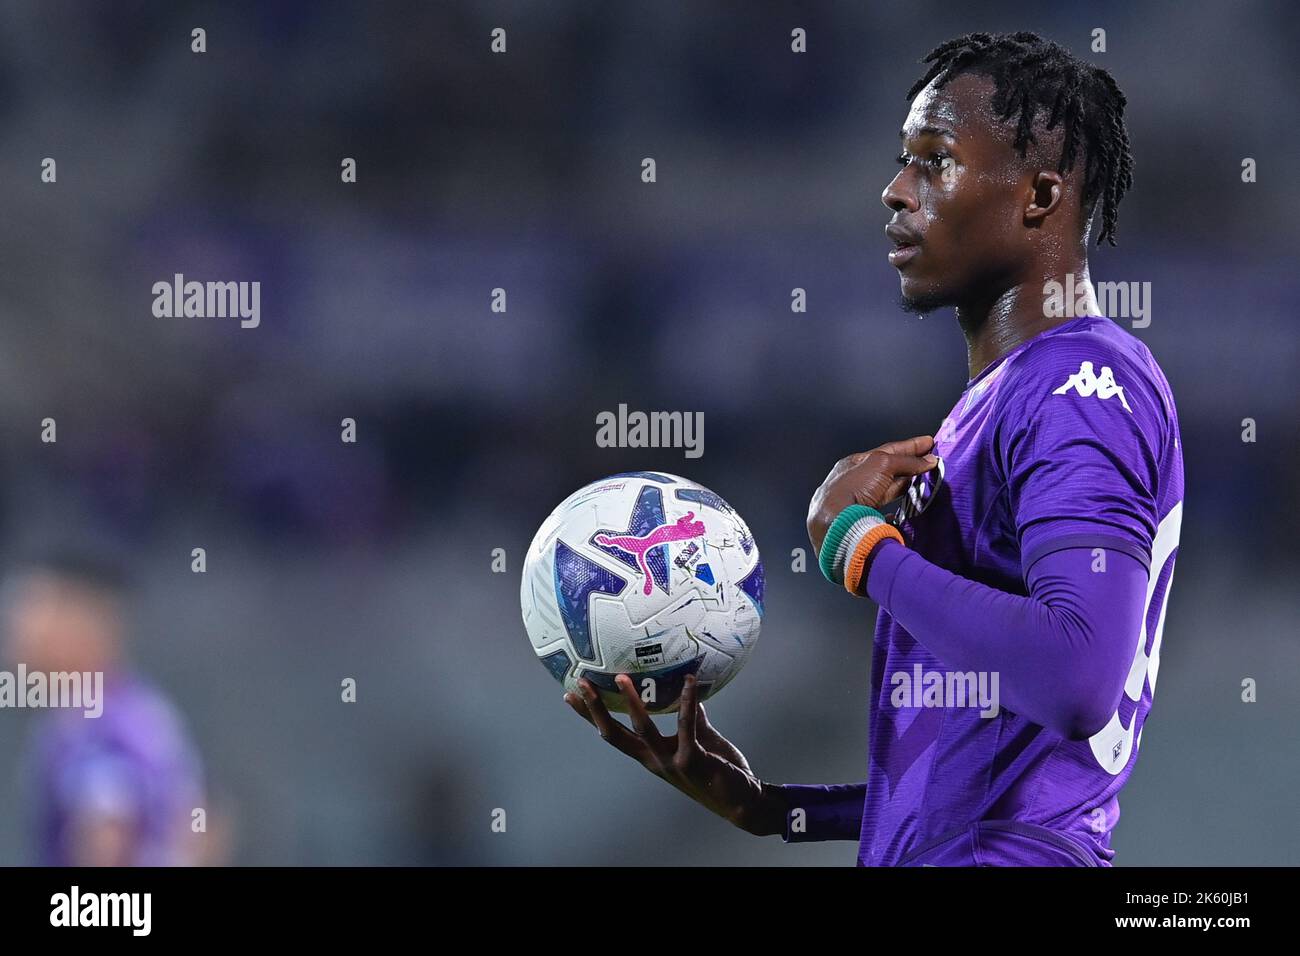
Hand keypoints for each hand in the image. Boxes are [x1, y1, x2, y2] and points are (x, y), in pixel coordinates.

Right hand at [564, 673, 785, 835]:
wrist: (741, 800)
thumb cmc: (718, 771)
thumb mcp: (699, 740)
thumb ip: (692, 718)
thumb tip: (687, 690)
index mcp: (650, 756)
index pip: (613, 734)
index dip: (590, 716)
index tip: (570, 696)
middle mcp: (653, 760)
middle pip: (614, 734)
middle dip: (596, 709)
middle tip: (581, 683)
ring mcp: (670, 761)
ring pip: (642, 729)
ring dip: (631, 702)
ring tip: (621, 677)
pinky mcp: (691, 759)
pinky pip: (685, 725)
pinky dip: (687, 701)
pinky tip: (689, 681)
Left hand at [806, 434, 938, 553]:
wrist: (834, 524)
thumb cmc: (851, 489)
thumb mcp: (881, 465)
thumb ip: (905, 461)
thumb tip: (928, 460)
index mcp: (855, 463)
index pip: (889, 451)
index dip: (911, 446)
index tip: (929, 442)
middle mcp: (855, 482)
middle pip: (888, 471)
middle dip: (909, 466)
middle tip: (931, 461)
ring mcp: (858, 502)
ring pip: (886, 491)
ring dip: (904, 486)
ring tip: (924, 482)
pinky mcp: (864, 521)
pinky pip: (884, 514)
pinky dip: (896, 511)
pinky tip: (905, 512)